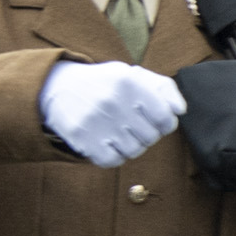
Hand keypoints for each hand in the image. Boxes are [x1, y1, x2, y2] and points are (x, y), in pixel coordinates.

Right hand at [42, 61, 184, 165]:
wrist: (56, 87)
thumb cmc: (103, 84)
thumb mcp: (131, 74)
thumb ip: (163, 88)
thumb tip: (180, 111)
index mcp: (129, 81)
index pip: (165, 118)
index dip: (165, 124)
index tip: (154, 120)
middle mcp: (114, 101)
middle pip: (151, 137)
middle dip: (145, 133)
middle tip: (131, 124)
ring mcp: (97, 122)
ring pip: (134, 151)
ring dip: (129, 145)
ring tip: (117, 131)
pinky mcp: (83, 139)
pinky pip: (113, 161)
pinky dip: (113, 155)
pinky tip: (105, 141)